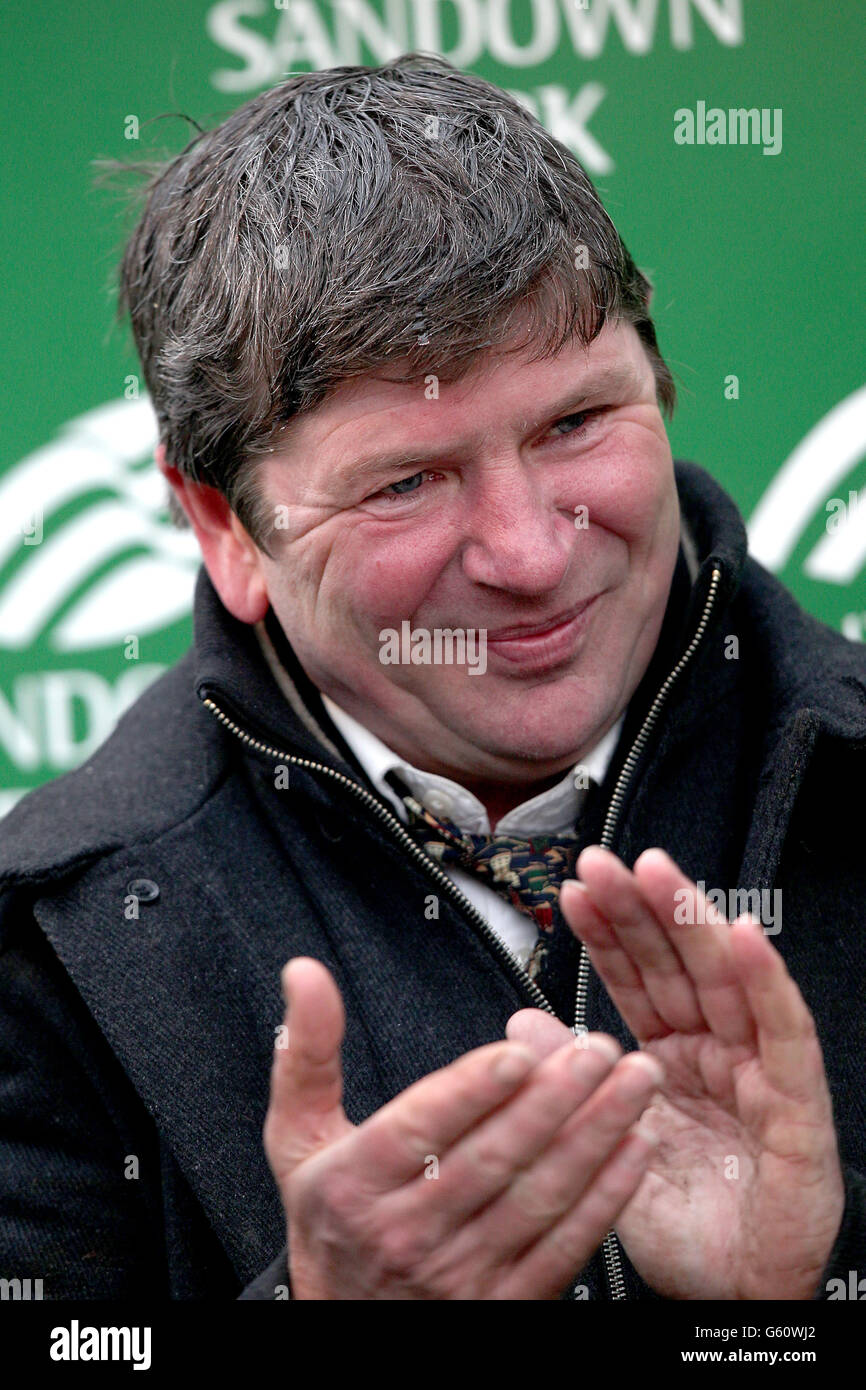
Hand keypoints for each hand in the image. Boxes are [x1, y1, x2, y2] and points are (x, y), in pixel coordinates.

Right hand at [262, 956, 662, 1298]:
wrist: (343, 1326)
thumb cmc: (330, 1216)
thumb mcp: (298, 1136)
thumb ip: (307, 1052)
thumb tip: (305, 973)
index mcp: (356, 1184)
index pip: (420, 1129)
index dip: (472, 1089)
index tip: (520, 1050)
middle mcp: (408, 1233)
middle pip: (492, 1159)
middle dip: (556, 1098)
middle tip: (600, 1046)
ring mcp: (462, 1274)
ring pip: (539, 1197)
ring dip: (596, 1135)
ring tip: (635, 1082)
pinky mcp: (508, 1303)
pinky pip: (567, 1245)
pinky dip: (608, 1196)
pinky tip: (636, 1146)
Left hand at [508, 846, 844, 1299]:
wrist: (733, 1295)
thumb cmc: (684, 1227)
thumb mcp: (603, 1149)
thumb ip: (568, 1084)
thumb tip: (519, 1025)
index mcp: (670, 1059)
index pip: (635, 980)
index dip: (607, 934)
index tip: (573, 891)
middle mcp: (714, 1053)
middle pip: (677, 964)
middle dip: (641, 909)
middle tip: (606, 863)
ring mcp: (756, 1069)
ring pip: (725, 979)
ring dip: (692, 921)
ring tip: (657, 873)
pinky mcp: (795, 1101)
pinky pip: (782, 1032)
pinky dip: (764, 980)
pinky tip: (738, 933)